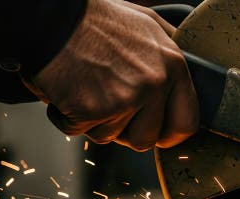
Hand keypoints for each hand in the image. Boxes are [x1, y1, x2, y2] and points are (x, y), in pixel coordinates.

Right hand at [25, 0, 198, 150]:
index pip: (187, 123)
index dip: (169, 134)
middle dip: (126, 131)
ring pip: (111, 137)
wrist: (51, 17)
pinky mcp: (93, 110)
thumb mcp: (147, 24)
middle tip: (109, 109)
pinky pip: (79, 131)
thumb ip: (170, 50)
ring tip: (86, 89)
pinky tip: (66, 92)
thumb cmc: (95, 20)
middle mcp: (154, 84)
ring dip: (94, 122)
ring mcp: (124, 99)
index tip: (158, 134)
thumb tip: (189, 68)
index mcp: (174, 66)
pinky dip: (66, 117)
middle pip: (146, 139)